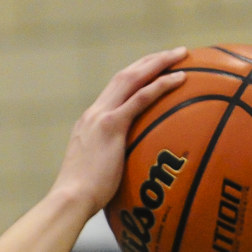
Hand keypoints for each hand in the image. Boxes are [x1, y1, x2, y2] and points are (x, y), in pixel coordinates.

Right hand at [55, 50, 188, 210]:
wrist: (70, 198)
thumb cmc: (83, 197)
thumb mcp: (96, 171)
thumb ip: (109, 162)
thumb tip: (126, 172)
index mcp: (89, 121)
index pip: (114, 89)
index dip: (136, 74)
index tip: (154, 68)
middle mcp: (94, 113)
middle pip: (124, 75)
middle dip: (150, 60)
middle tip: (173, 53)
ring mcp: (101, 117)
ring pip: (133, 78)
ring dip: (158, 63)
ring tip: (181, 55)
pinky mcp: (111, 126)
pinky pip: (141, 98)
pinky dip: (161, 85)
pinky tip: (181, 79)